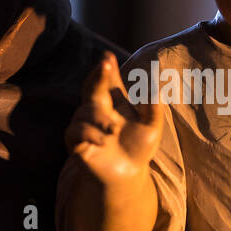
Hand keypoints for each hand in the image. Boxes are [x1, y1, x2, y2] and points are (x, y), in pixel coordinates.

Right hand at [65, 52, 162, 185]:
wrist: (128, 173)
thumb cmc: (140, 147)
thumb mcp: (152, 126)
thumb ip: (154, 107)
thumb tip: (155, 85)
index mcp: (114, 101)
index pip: (108, 80)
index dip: (106, 68)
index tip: (108, 57)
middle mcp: (97, 109)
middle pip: (92, 86)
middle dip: (98, 74)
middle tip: (105, 64)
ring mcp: (85, 124)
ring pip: (85, 111)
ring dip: (100, 118)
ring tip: (114, 130)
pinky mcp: (75, 141)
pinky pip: (76, 130)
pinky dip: (89, 133)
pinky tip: (104, 141)